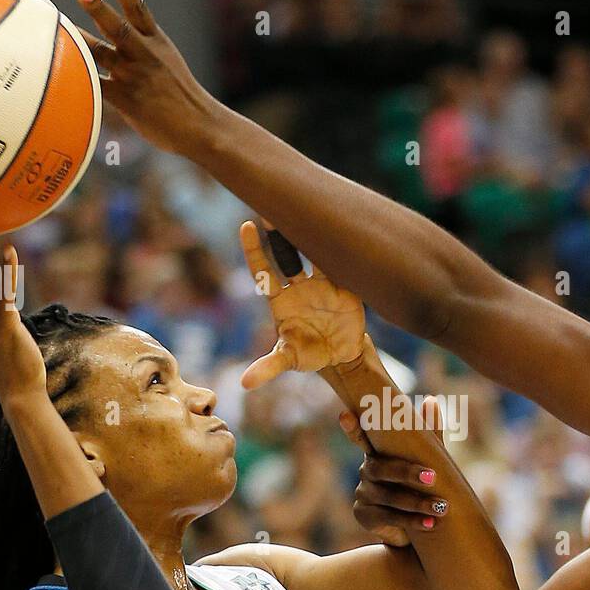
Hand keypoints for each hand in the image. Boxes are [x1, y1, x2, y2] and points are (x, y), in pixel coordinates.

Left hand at [76, 0, 207, 156]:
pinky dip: (78, 77)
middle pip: (118, 27)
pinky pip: (95, 85)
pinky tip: (59, 71)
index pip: (139, 10)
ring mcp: (133, 76)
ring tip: (61, 27)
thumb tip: (102, 26)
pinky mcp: (124, 98)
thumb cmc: (181, 96)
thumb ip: (134, 45)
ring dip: (80, 39)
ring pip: (100, 53)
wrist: (199, 125)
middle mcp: (144, 55)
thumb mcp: (166, 62)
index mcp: (157, 43)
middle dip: (99, 9)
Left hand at [238, 221, 366, 388]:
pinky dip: (342, 248)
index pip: (263, 270)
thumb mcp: (288, 360)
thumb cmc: (308, 355)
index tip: (246, 226)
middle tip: (272, 206)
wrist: (341, 357)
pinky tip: (342, 225)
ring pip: (314, 252)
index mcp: (280, 300)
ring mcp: (322, 284)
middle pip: (287, 253)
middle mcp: (299, 286)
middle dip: (280, 232)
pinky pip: (342, 263)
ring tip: (309, 205)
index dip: (255, 249)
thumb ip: (268, 367)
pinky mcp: (345, 286)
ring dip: (311, 233)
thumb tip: (244, 384)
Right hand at [338, 399, 447, 546]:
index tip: (345, 415)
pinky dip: (411, 520)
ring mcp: (363, 493)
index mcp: (379, 453)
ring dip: (417, 502)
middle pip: (382, 469)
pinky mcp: (363, 516)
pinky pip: (387, 517)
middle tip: (433, 477)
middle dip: (408, 473)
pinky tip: (430, 524)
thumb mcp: (429, 461)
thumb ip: (430, 435)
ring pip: (388, 496)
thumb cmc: (420, 488)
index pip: (363, 437)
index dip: (352, 428)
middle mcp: (367, 471)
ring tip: (441, 507)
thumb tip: (431, 400)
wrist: (415, 530)